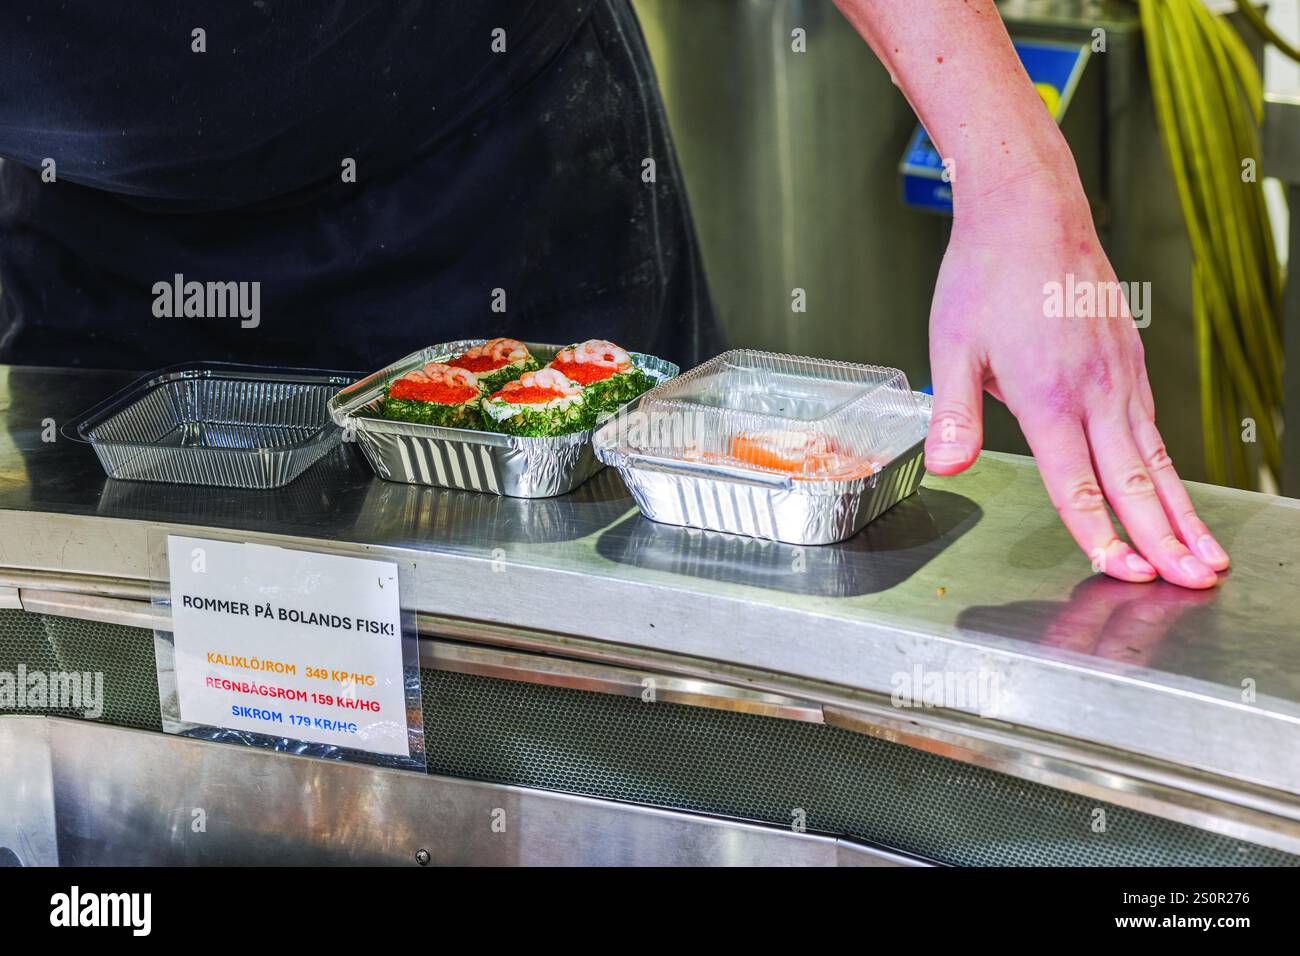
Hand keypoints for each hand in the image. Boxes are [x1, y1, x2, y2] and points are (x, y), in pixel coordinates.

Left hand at [923, 173, 1229, 588]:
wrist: (1030, 210)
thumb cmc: (986, 275)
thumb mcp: (951, 346)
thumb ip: (953, 413)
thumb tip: (947, 467)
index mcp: (1049, 396)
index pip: (1079, 484)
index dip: (1100, 535)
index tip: (1124, 574)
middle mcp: (1096, 390)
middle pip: (1136, 481)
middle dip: (1166, 539)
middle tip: (1195, 583)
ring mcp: (1120, 374)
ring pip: (1156, 457)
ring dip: (1182, 510)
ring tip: (1207, 553)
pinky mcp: (1128, 359)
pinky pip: (1152, 425)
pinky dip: (1169, 467)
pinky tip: (1173, 490)